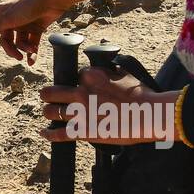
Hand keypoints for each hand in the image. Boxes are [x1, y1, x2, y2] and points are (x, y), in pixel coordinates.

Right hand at [0, 0, 67, 62]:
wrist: (51, 0)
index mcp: (0, 13)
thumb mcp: (8, 19)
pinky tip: (32, 60)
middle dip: (10, 49)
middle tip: (17, 57)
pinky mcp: (35, 29)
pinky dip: (32, 52)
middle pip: (4, 39)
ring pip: (19, 43)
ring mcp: (23, 25)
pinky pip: (30, 44)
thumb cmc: (28, 6)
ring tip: (31, 51)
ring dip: (24, 49)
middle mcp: (10, 19)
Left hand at [40, 68, 178, 144]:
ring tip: (49, 113)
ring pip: (52, 111)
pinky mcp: (83, 131)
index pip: (74, 75)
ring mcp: (80, 112)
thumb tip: (104, 58)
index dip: (76, 82)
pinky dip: (49, 134)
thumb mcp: (123, 73)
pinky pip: (59, 134)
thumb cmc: (141, 95)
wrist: (149, 115)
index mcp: (90, 76)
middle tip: (48, 97)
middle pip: (51, 92)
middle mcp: (81, 92)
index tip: (78, 87)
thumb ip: (108, 68)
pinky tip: (44, 133)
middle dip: (48, 94)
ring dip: (48, 112)